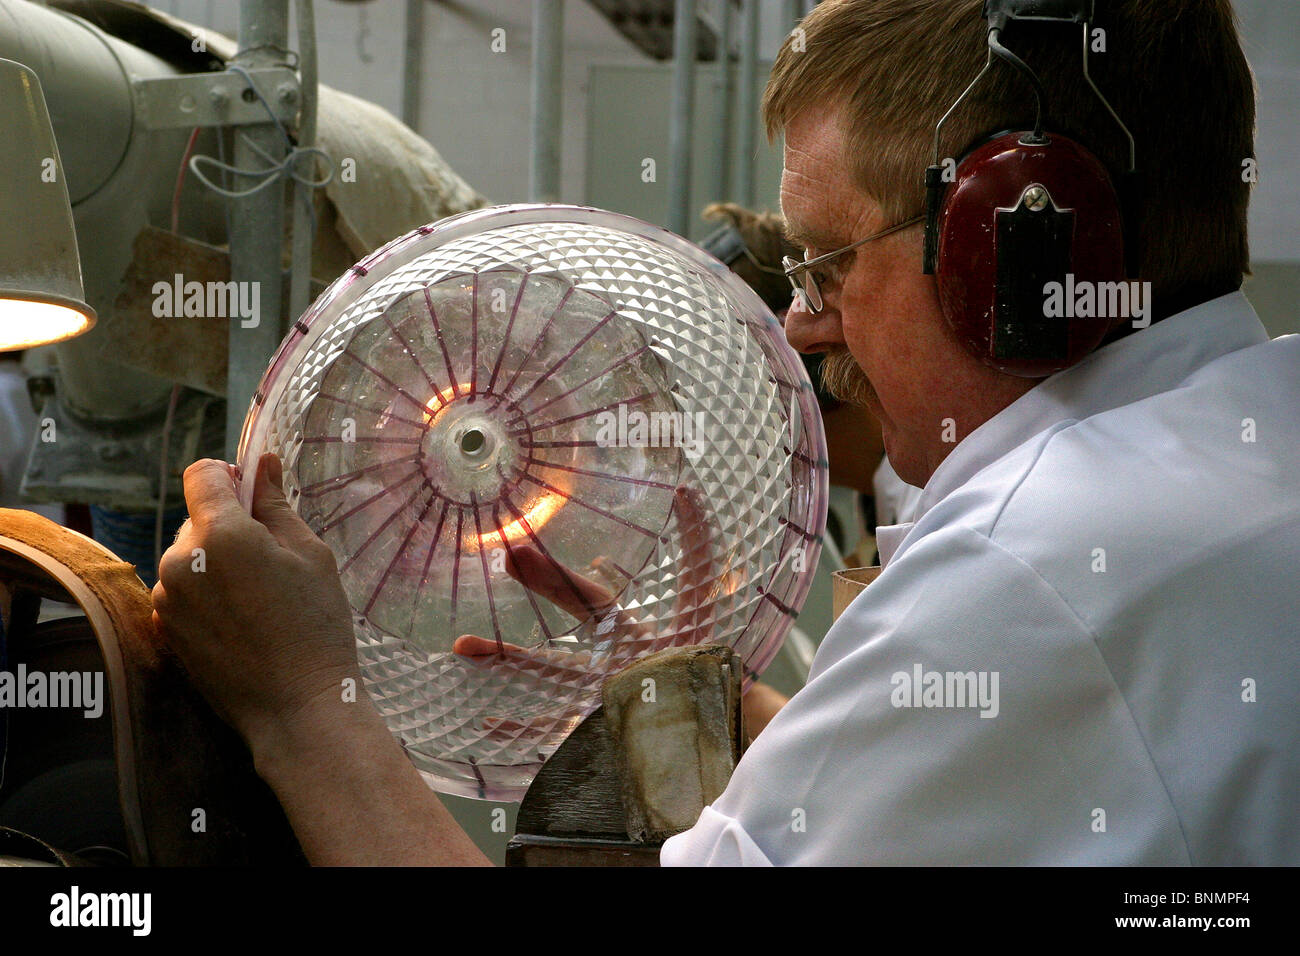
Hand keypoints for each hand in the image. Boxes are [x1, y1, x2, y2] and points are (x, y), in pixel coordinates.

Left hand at [151, 453, 362, 752]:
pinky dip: (207, 596)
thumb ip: (278, 505)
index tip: (254, 493)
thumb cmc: (316, 628)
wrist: (296, 708)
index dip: (229, 475)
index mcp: (220, 534)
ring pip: (190, 558)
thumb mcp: (312, 555)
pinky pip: (183, 592)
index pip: (202, 474)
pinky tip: (242, 623)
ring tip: (259, 600)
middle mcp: (180, 561)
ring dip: (216, 564)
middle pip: (198, 519)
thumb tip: (264, 466)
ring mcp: (167, 599)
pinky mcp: (165, 630)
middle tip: (273, 562)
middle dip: (229, 528)